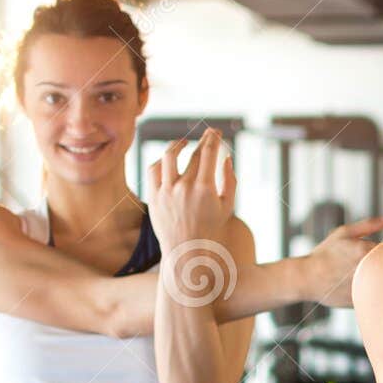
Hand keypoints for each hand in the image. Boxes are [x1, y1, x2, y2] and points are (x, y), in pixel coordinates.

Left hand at [147, 128, 234, 255]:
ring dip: (178, 145)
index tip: (216, 132)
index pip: (208, 153)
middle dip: (202, 141)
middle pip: (193, 154)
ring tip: (183, 143)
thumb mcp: (226, 207)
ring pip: (169, 156)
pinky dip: (162, 161)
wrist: (185, 251)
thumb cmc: (210, 229)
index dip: (213, 138)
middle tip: (207, 135)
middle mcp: (184, 187)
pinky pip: (154, 169)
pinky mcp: (153, 195)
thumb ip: (229, 180)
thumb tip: (226, 158)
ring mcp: (166, 191)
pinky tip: (168, 161)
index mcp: (205, 189)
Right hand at [302, 214, 382, 307]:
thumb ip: (370, 225)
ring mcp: (364, 287)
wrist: (306, 278)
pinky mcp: (361, 301)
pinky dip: (373, 292)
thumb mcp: (344, 233)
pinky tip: (360, 287)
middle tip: (369, 266)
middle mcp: (366, 270)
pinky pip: (376, 296)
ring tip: (358, 276)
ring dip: (382, 279)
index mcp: (365, 251)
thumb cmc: (325, 253)